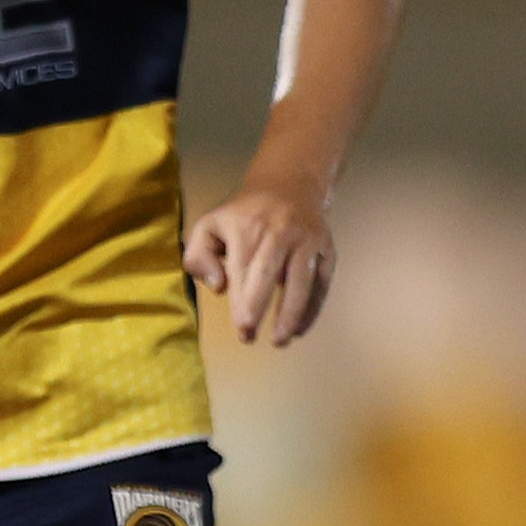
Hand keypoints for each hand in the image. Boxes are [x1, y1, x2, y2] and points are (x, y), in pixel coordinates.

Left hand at [186, 180, 334, 347]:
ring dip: (291, 313)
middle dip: (259, 308)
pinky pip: (322, 282)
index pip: (242, 270)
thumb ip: (199, 256)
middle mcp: (279, 232)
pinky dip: (313, 308)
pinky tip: (300, 328)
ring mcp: (306, 240)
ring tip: (280, 340)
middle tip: (249, 336)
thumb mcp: (210, 225)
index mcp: (247, 228)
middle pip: (269, 274)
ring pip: (302, 280)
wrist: (289, 185)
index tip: (241, 328)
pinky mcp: (326, 249)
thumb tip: (219, 286)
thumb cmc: (243, 215)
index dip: (241, 302)